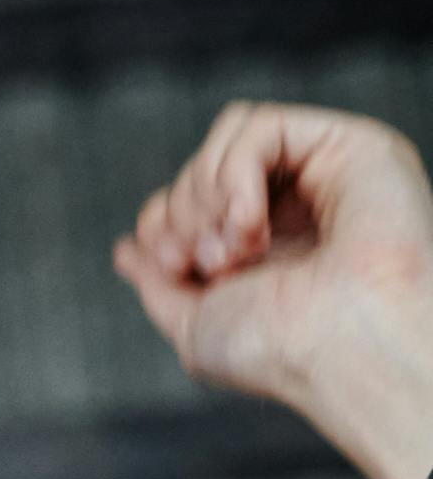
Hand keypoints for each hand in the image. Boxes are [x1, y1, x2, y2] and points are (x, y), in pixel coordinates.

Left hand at [115, 99, 432, 478]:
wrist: (344, 350)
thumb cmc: (280, 351)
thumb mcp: (195, 325)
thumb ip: (158, 283)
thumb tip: (126, 248)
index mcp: (269, 244)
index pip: (187, 198)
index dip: (161, 224)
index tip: (177, 268)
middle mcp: (300, 204)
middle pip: (200, 165)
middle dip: (184, 214)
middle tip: (209, 262)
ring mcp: (327, 171)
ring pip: (228, 137)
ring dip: (206, 194)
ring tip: (234, 249)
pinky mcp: (352, 144)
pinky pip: (259, 127)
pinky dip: (235, 173)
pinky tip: (251, 224)